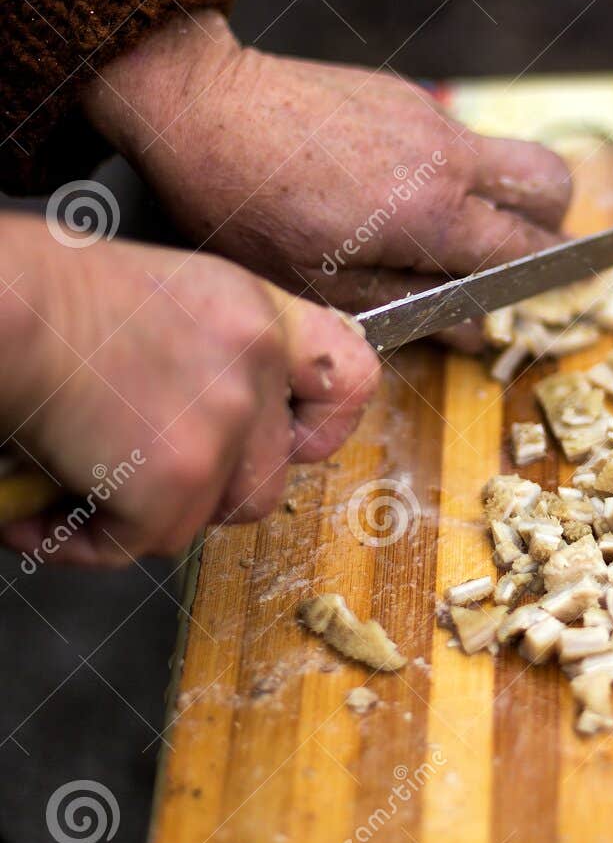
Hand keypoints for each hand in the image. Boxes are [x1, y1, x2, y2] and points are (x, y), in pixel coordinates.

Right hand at [0, 217, 378, 566]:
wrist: (1, 309)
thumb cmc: (47, 298)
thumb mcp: (167, 300)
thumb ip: (214, 356)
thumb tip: (214, 423)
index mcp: (255, 313)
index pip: (349, 380)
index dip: (322, 428)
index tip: (289, 442)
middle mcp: (254, 364)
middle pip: (270, 478)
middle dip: (204, 492)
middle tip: (140, 470)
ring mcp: (222, 425)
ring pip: (208, 518)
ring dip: (145, 515)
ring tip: (78, 481)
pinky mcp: (177, 479)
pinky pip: (142, 544)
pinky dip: (85, 540)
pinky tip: (39, 509)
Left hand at [84, 14, 571, 319]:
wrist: (201, 108)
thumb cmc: (249, 208)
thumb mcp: (324, 285)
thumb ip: (414, 305)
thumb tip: (477, 332)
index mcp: (434, 213)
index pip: (531, 248)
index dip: (547, 280)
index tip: (535, 300)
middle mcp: (447, 156)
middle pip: (552, 183)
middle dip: (550, 224)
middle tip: (511, 260)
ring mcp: (428, 116)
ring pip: (506, 154)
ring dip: (501, 196)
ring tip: (447, 233)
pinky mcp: (402, 94)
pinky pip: (456, 137)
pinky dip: (450, 172)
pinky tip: (391, 195)